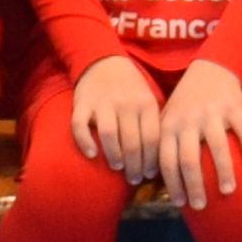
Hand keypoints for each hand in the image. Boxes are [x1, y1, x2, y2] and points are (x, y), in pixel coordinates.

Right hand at [68, 53, 167, 179]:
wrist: (104, 62)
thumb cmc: (130, 89)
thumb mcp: (148, 100)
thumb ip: (153, 125)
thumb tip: (161, 161)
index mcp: (146, 103)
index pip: (152, 138)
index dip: (151, 160)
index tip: (150, 174)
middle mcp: (126, 103)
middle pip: (132, 142)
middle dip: (134, 165)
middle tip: (134, 179)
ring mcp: (103, 103)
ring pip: (109, 134)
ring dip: (114, 155)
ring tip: (117, 167)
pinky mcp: (82, 103)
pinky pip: (80, 125)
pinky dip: (85, 141)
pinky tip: (91, 154)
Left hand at [151, 58, 241, 213]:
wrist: (210, 68)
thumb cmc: (186, 100)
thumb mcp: (168, 117)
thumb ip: (162, 143)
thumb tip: (153, 177)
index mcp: (170, 125)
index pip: (167, 160)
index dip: (173, 184)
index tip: (180, 203)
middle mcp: (188, 121)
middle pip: (189, 160)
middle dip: (194, 186)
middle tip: (201, 205)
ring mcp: (212, 114)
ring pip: (217, 148)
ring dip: (223, 172)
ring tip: (227, 191)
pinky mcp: (233, 107)